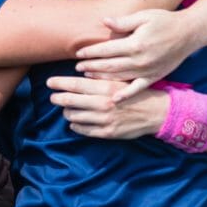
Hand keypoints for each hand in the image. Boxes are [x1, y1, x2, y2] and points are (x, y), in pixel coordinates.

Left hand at [47, 76, 168, 138]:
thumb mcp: (119, 81)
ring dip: (67, 113)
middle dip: (58, 99)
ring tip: (67, 110)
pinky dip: (76, 126)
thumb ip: (99, 78)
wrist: (157, 112)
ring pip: (74, 116)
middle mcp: (102, 104)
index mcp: (105, 88)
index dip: (59, 83)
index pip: (74, 84)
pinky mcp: (107, 133)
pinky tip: (75, 122)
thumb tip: (79, 73)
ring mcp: (104, 120)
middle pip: (70, 101)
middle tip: (53, 97)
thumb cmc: (135, 93)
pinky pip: (83, 130)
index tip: (49, 82)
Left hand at [74, 10, 201, 99]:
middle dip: (91, 66)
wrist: (189, 34)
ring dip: (101, 77)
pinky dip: (125, 94)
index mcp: (134, 44)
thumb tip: (104, 21)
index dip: (90, 52)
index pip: (106, 50)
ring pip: (119, 77)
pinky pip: (137, 88)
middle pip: (108, 65)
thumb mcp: (144, 16)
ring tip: (87, 77)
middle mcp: (139, 60)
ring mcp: (147, 71)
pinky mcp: (154, 77)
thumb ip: (123, 22)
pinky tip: (114, 99)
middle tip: (77, 67)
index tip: (77, 54)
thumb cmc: (164, 21)